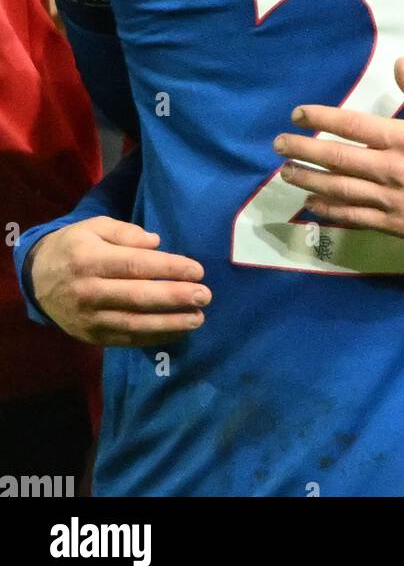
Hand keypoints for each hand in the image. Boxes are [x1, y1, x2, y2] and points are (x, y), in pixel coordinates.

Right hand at [28, 216, 210, 346]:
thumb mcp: (94, 226)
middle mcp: (89, 291)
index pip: (137, 265)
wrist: (36, 279)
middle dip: (176, 297)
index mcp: (90, 259)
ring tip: (198, 318)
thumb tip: (156, 243)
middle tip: (205, 296)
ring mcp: (89, 318)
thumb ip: (125, 232)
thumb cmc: (74, 246)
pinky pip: (126, 339)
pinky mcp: (91, 336)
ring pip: (135, 323)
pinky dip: (153, 338)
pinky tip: (177, 332)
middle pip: (139, 297)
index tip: (197, 271)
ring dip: (170, 323)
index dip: (170, 268)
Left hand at [274, 58, 403, 246]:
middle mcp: (391, 168)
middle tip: (278, 144)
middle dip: (302, 150)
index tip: (298, 113)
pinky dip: (329, 211)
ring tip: (285, 173)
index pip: (351, 125)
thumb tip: (400, 62)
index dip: (320, 117)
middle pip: (335, 158)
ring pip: (338, 189)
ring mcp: (389, 199)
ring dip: (308, 180)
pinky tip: (311, 205)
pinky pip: (353, 218)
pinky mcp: (392, 225)